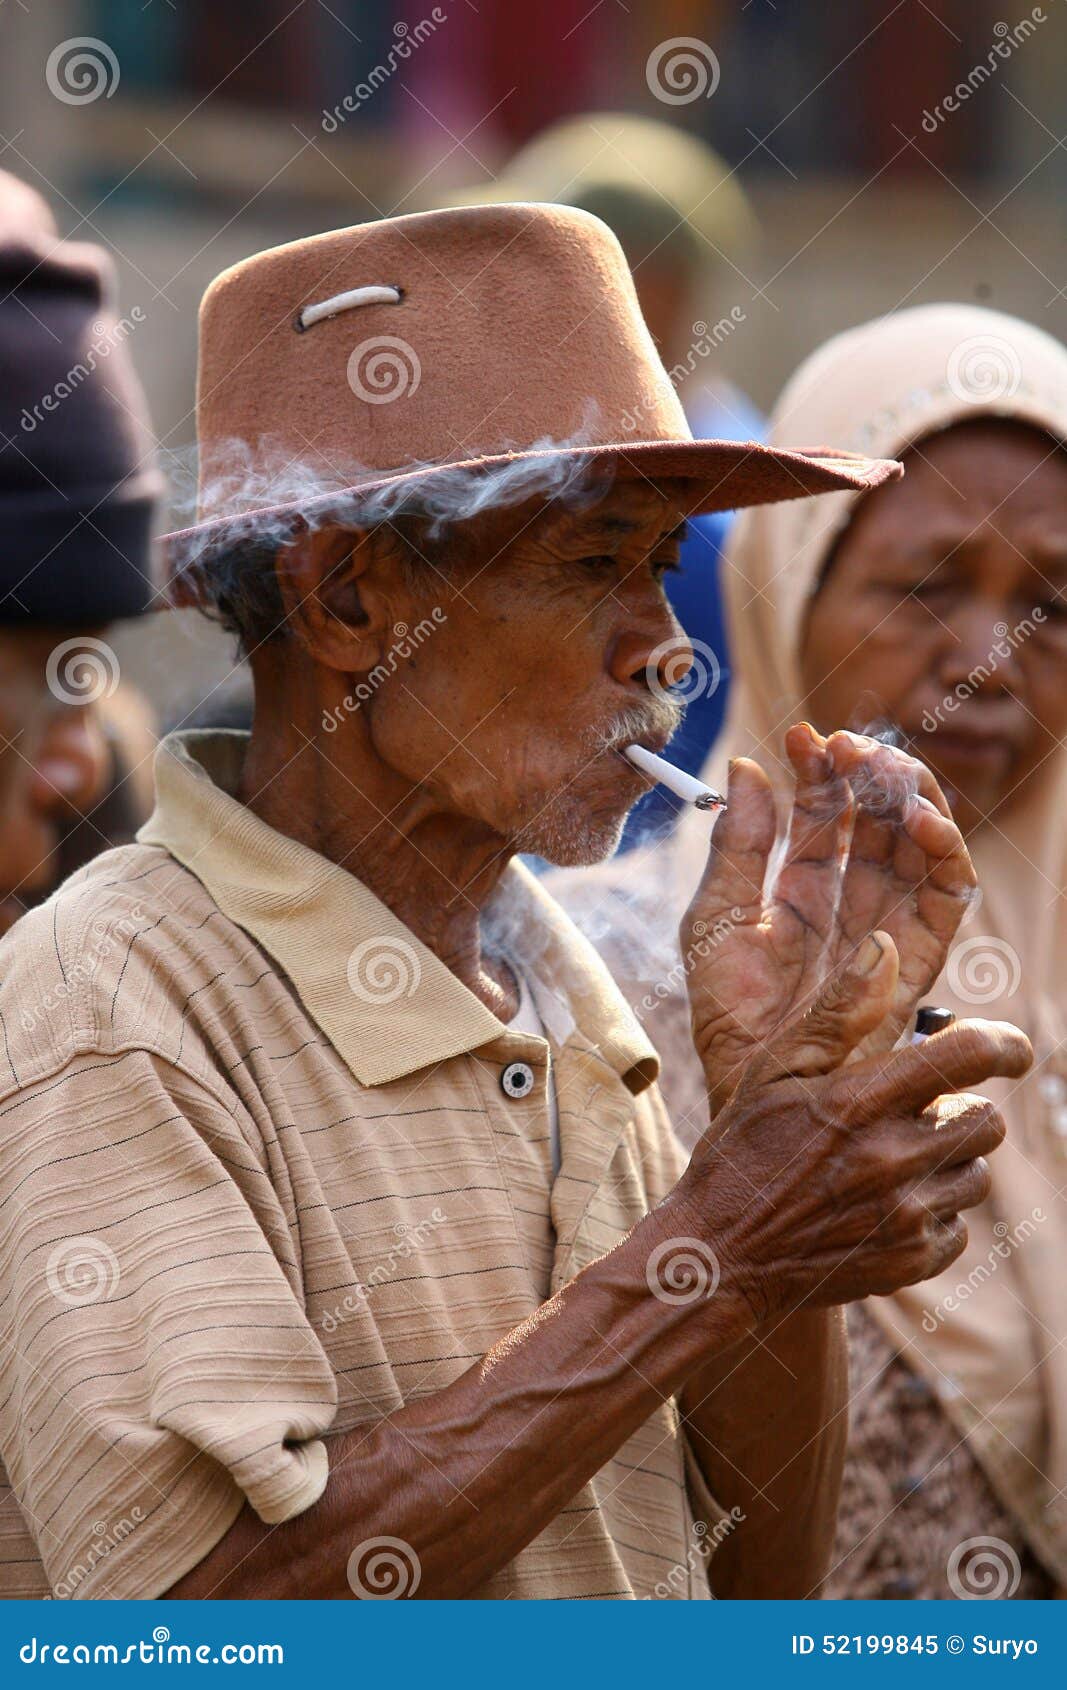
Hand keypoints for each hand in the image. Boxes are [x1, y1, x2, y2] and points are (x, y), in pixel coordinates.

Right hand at [659, 935, 1030, 1323]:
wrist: (721, 1255)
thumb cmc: (743, 1150)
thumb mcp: (772, 1070)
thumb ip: (835, 1012)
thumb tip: (884, 947)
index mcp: (859, 1101)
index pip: (970, 1057)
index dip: (1004, 1044)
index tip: (1011, 1048)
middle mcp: (893, 1159)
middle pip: (985, 1122)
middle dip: (959, 1110)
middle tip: (911, 1114)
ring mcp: (906, 1217)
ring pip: (975, 1176)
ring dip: (947, 1163)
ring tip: (889, 1161)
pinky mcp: (911, 1262)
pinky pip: (958, 1228)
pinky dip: (932, 1214)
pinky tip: (883, 1207)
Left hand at [683, 723, 974, 1111]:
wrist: (756, 1091)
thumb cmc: (728, 1019)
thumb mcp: (714, 920)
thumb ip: (734, 847)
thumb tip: (746, 767)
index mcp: (800, 891)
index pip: (822, 815)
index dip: (818, 773)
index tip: (803, 736)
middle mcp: (851, 904)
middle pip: (877, 822)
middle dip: (870, 776)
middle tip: (852, 745)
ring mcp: (887, 927)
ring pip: (918, 849)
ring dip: (911, 800)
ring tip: (887, 771)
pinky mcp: (919, 960)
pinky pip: (947, 899)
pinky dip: (947, 855)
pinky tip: (923, 822)